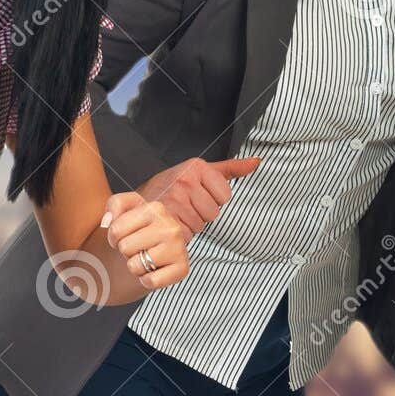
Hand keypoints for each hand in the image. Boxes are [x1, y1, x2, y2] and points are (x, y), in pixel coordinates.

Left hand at [101, 192, 189, 289]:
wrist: (167, 241)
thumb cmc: (143, 226)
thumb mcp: (128, 207)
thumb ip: (115, 204)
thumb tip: (106, 222)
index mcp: (156, 208)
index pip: (116, 230)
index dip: (114, 237)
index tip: (125, 235)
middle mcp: (170, 226)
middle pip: (125, 247)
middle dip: (126, 251)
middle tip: (138, 247)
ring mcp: (178, 248)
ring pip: (135, 266)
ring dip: (136, 266)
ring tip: (146, 257)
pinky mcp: (182, 269)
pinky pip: (150, 281)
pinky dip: (147, 280)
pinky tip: (153, 270)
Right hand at [137, 155, 260, 236]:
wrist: (137, 204)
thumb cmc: (171, 187)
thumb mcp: (200, 172)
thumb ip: (230, 168)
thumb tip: (257, 161)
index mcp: (196, 166)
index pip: (225, 195)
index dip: (214, 199)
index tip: (198, 194)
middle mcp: (184, 180)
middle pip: (213, 212)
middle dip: (202, 213)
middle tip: (185, 206)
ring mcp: (174, 199)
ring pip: (201, 224)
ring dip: (191, 224)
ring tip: (178, 214)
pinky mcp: (166, 218)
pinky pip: (188, 234)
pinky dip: (182, 233)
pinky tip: (172, 223)